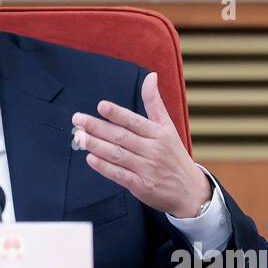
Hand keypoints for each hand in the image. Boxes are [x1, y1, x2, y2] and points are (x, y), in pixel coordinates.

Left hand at [72, 71, 211, 216]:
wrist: (190, 190)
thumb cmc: (174, 154)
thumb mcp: (168, 127)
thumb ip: (155, 103)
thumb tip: (150, 76)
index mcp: (159, 134)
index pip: (134, 121)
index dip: (117, 113)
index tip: (101, 106)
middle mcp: (153, 150)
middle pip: (122, 137)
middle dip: (98, 127)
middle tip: (78, 119)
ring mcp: (147, 169)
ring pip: (118, 155)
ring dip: (97, 145)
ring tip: (79, 137)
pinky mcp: (142, 186)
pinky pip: (120, 175)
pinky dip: (105, 167)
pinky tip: (90, 159)